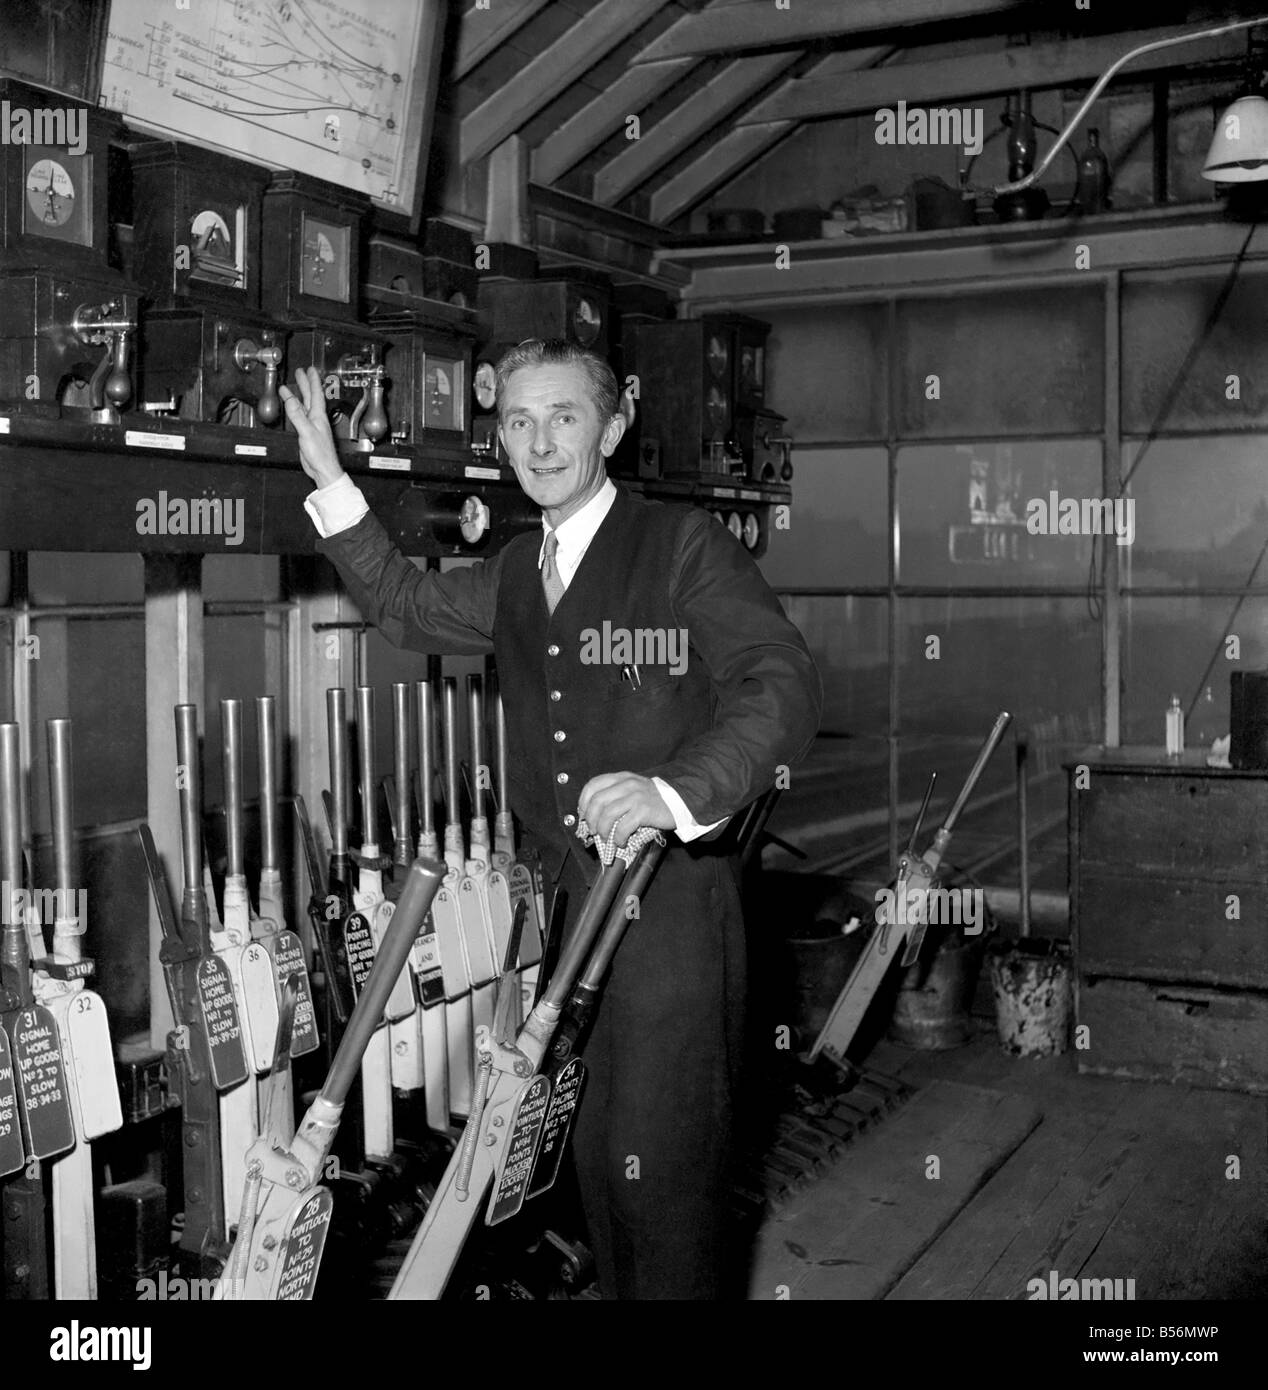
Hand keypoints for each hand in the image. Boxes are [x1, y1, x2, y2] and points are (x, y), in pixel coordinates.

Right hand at [279, 366, 343, 488]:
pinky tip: (292, 406)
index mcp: (318, 416)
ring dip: (298, 395)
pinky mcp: (306, 433)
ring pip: (304, 405)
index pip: (316, 394)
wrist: (323, 469)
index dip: (313, 381)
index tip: (310, 369)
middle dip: (305, 384)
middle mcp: (316, 418)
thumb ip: (298, 416)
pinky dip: (295, 408)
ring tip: (291, 386)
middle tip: (301, 372)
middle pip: (310, 397)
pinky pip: (299, 415)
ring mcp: (311, 425)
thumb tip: (290, 399)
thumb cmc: (320, 454)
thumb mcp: (307, 432)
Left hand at [577, 773, 675, 846]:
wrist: (679, 800)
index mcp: (621, 777)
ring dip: (603, 830)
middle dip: (591, 819)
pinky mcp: (644, 810)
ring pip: (608, 814)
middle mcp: (627, 784)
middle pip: (597, 801)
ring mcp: (636, 797)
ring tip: (607, 838)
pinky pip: (623, 826)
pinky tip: (621, 841)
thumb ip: (615, 795)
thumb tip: (594, 816)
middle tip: (593, 831)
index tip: (584, 815)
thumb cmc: (653, 798)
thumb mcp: (632, 789)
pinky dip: (618, 837)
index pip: (593, 784)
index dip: (583, 801)